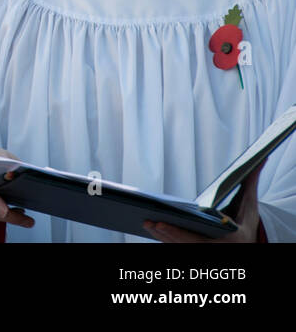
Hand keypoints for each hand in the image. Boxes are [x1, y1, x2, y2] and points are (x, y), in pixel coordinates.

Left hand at [145, 169, 262, 242]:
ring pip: (179, 247)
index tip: (161, 223)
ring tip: (145, 222)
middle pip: (186, 244)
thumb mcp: (251, 202)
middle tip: (148, 220)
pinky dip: (164, 239)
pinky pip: (177, 247)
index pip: (200, 239)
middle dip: (166, 233)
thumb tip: (261, 156)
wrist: (250, 241)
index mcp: (230, 239)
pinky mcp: (197, 251)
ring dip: (161, 237)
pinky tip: (152, 228)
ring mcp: (206, 251)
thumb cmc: (247, 219)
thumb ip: (251, 182)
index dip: (179, 233)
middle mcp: (217, 248)